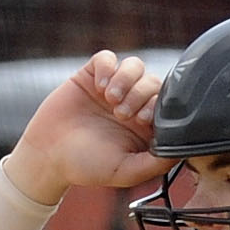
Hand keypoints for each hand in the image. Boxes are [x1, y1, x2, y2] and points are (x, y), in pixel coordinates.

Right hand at [4, 51, 166, 206]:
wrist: (47, 156)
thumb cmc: (85, 166)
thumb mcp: (125, 171)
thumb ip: (155, 163)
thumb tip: (182, 150)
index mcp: (143, 126)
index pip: (166, 103)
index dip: (158, 106)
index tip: (141, 121)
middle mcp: (131, 104)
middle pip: (153, 81)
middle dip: (141, 94)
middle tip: (122, 114)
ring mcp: (112, 88)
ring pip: (135, 66)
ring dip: (126, 79)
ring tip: (110, 99)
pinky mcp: (92, 75)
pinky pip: (108, 58)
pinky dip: (108, 68)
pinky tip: (99, 87)